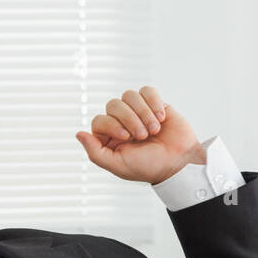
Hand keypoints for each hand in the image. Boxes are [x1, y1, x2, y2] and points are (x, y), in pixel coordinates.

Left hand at [76, 88, 204, 184]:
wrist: (178, 162)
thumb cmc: (148, 166)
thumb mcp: (118, 165)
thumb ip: (95, 152)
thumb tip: (78, 134)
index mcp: (110, 138)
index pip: (99, 120)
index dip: (112, 125)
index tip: (127, 138)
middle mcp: (121, 123)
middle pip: (113, 104)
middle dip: (129, 118)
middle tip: (143, 136)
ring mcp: (138, 112)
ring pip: (129, 95)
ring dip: (143, 112)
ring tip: (154, 130)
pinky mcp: (155, 104)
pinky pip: (147, 90)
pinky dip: (154, 103)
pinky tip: (162, 118)